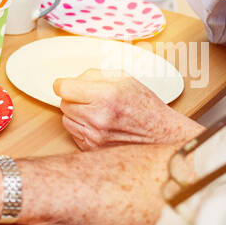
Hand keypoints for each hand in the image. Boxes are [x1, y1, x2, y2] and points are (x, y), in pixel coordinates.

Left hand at [56, 70, 199, 150]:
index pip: (63, 88)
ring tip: (95, 111)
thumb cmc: (146, 106)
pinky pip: (74, 134)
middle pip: (64, 103)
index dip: (63, 84)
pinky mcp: (93, 150)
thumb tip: (73, 79)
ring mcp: (95, 137)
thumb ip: (95, 75)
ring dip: (76, 114)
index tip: (66, 84)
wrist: (162, 135)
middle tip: (89, 98)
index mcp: (106, 96)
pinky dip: (82, 128)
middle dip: (73, 98)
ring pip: (66, 119)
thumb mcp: (125, 78)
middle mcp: (98, 118)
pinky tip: (98, 125)